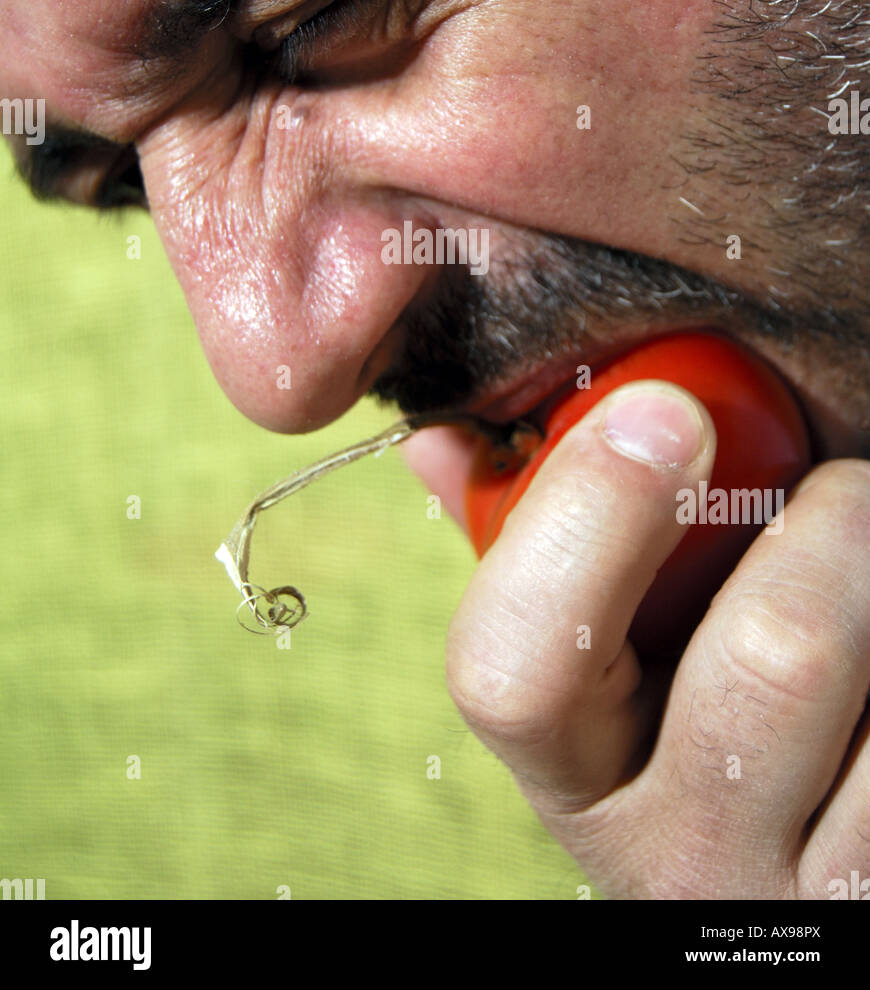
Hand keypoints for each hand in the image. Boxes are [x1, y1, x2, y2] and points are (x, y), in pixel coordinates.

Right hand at [445, 381, 869, 898]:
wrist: (815, 865)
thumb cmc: (703, 712)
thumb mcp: (600, 659)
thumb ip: (527, 542)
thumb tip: (437, 441)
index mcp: (576, 780)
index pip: (517, 670)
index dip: (590, 513)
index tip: (667, 411)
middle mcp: (687, 863)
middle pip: (772, 655)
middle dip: (827, 521)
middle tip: (840, 489)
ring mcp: (817, 894)